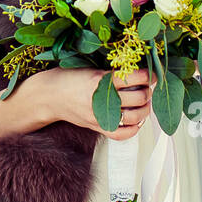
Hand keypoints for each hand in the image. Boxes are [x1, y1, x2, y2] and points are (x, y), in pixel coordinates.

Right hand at [32, 67, 154, 140]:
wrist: (48, 96)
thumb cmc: (68, 78)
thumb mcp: (89, 67)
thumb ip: (111, 71)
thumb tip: (138, 71)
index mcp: (99, 78)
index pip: (133, 77)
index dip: (148, 75)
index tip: (152, 74)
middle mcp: (100, 98)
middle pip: (138, 97)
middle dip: (148, 91)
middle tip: (148, 87)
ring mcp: (99, 115)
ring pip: (135, 116)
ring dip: (145, 109)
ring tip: (145, 103)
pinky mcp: (96, 127)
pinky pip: (122, 133)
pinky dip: (134, 129)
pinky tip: (137, 120)